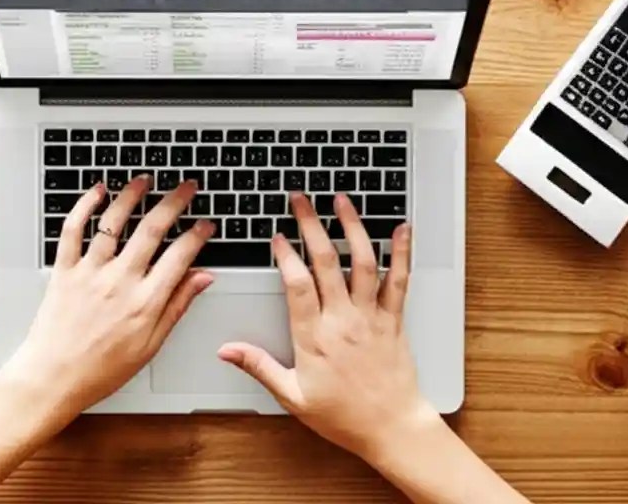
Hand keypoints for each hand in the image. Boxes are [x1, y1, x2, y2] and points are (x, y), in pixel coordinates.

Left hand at [0, 176, 214, 419]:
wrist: (52, 378)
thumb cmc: (100, 369)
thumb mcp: (150, 345)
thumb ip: (177, 306)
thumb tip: (202, 279)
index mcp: (145, 303)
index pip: (180, 257)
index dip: (198, 235)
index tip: (206, 224)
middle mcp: (119, 282)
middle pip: (152, 230)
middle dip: (175, 202)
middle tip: (187, 188)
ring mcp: (90, 273)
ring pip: (114, 222)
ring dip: (132, 196)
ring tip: (145, 180)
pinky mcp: (64, 271)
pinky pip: (73, 230)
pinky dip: (85, 206)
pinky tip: (97, 191)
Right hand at [218, 192, 439, 460]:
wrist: (392, 428)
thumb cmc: (344, 417)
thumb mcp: (292, 397)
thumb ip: (259, 367)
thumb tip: (226, 350)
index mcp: (314, 338)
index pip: (297, 285)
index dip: (286, 256)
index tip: (278, 235)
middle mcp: (343, 321)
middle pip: (326, 262)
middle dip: (312, 225)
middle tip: (301, 199)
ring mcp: (371, 317)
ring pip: (363, 263)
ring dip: (352, 227)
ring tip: (342, 200)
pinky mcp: (394, 320)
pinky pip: (399, 281)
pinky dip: (401, 252)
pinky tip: (400, 229)